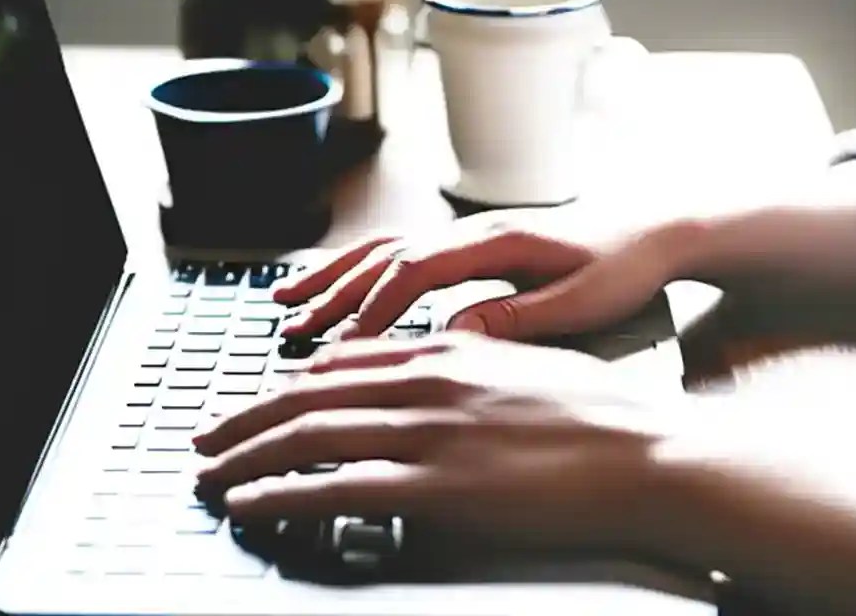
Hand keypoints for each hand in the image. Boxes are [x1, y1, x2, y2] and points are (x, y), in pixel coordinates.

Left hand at [193, 333, 683, 553]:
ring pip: (309, 435)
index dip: (287, 382)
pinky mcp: (439, 488)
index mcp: (448, 353)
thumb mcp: (525, 366)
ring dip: (246, 454)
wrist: (648, 452)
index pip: (342, 361)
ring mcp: (430, 434)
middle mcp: (426, 384)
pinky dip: (280, 493)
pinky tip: (251, 502)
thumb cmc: (601, 416)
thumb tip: (439, 366)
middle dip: (246, 416)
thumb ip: (471, 365)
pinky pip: (336, 487)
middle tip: (207, 436)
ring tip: (209, 472)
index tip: (258, 400)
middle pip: (308, 394)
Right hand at [273, 207, 674, 341]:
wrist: (655, 231)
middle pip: (386, 255)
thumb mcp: (579, 304)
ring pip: (387, 249)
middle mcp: (474, 231)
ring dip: (336, 276)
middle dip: (334, 292)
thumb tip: (451, 336)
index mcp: (498, 242)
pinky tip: (342, 288)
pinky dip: (364, 271)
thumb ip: (515, 319)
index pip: (415, 270)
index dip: (373, 308)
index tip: (342, 346)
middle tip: (291, 327)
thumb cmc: (624, 267)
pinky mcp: (475, 245)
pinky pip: (405, 252)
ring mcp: (471, 234)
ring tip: (289, 301)